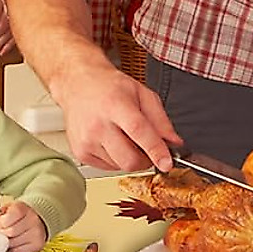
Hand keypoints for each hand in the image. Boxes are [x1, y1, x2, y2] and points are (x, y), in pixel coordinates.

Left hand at [0, 201, 47, 251]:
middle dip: (4, 234)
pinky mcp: (38, 245)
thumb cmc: (20, 216)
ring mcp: (36, 233)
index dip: (1, 224)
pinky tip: (16, 243)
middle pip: (10, 232)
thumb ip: (1, 213)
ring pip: (13, 244)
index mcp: (22, 208)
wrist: (36, 220)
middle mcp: (33, 219)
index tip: (2, 223)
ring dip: (8, 242)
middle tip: (5, 231)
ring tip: (11, 237)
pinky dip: (14, 250)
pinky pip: (18, 251)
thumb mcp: (9, 209)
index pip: (6, 220)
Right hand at [59, 55, 178, 172]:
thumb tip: (174, 142)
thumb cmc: (109, 86)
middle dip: (147, 160)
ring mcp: (86, 141)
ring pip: (120, 167)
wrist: (78, 84)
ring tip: (125, 137)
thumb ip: (161, 119)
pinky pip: (107, 168)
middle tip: (149, 148)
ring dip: (131, 158)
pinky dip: (117, 159)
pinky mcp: (80, 152)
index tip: (167, 163)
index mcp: (116, 105)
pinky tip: (113, 141)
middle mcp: (98, 125)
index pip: (138, 132)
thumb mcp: (142, 93)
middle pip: (129, 159)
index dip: (156, 150)